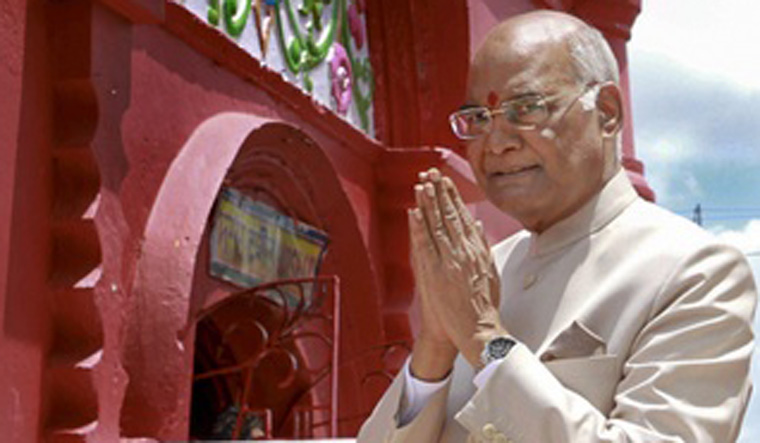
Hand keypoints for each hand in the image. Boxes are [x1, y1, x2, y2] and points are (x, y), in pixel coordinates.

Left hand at [410, 168, 505, 367]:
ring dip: (428, 203)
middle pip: (449, 216)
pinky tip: (414, 212)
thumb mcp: (490, 271)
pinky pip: (425, 245)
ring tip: (421, 184)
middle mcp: (463, 252)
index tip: (444, 181)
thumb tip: (476, 225)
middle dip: (439, 192)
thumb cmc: (483, 305)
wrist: (478, 329)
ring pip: (436, 226)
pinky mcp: (436, 273)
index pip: (462, 217)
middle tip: (430, 173)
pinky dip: (419, 227)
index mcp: (477, 250)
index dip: (452, 197)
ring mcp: (449, 261)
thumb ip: (483, 246)